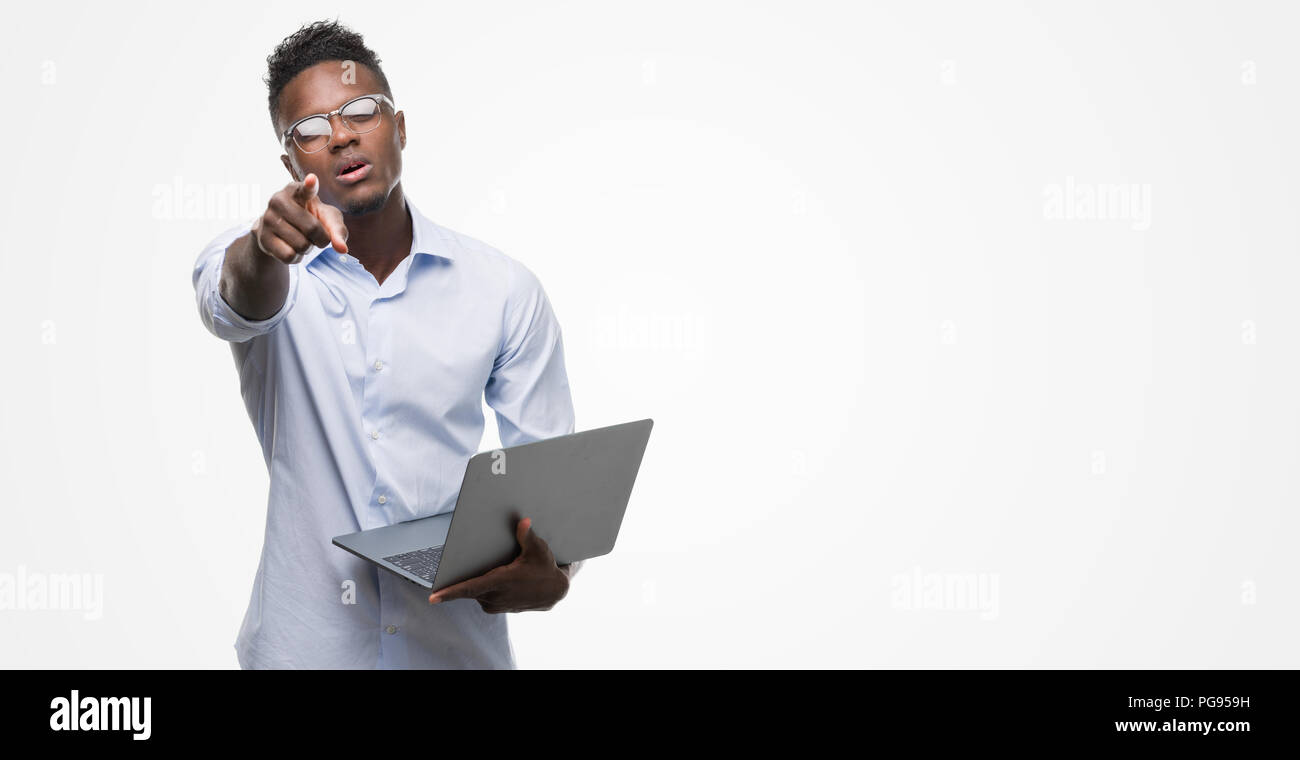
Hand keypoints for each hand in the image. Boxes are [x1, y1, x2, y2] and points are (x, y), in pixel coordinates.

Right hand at [251, 173, 348, 263]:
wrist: (280, 230)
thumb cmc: (310, 219)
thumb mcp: (327, 219)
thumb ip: (338, 230)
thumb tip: (342, 249)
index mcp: (296, 190)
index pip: (305, 188)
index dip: (309, 186)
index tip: (312, 180)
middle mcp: (278, 200)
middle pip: (312, 228)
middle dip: (321, 238)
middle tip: (315, 234)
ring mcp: (268, 219)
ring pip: (301, 245)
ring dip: (308, 248)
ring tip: (301, 238)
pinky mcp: (263, 238)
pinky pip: (289, 256)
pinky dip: (296, 257)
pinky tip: (291, 247)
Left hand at [428, 517, 569, 613]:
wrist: (555, 592)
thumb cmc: (545, 569)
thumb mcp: (538, 550)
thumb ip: (527, 536)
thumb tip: (523, 522)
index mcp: (501, 582)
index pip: (470, 588)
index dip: (450, 593)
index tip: (433, 597)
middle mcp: (496, 597)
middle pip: (468, 587)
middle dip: (461, 578)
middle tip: (454, 566)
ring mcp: (496, 605)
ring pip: (475, 591)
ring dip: (476, 581)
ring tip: (489, 569)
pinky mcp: (497, 608)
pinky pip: (482, 596)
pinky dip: (483, 587)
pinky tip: (494, 577)